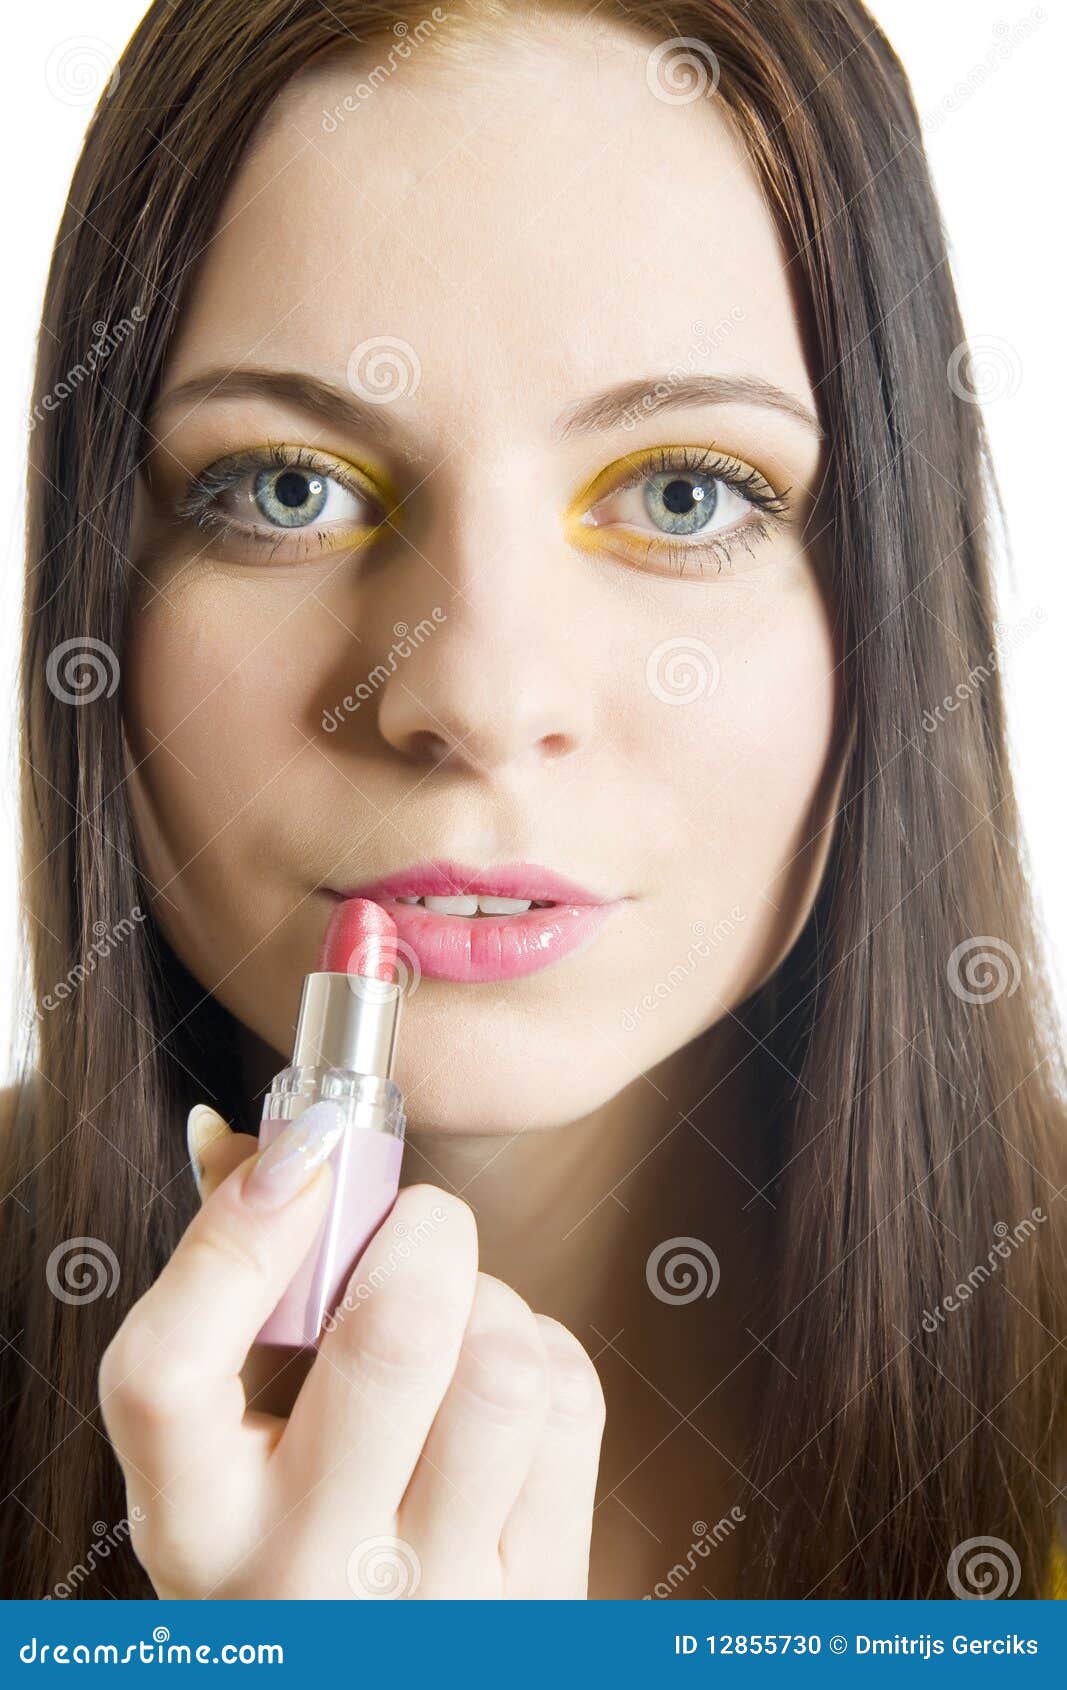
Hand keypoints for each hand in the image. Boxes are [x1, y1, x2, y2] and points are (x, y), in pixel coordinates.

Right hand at [98, 1102, 605, 1597]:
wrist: (353, 1680)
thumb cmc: (281, 1542)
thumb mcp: (216, 1451)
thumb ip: (229, 1292)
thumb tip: (281, 1144)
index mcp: (193, 1527)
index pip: (170, 1370)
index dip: (237, 1235)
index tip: (301, 1158)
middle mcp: (303, 1576)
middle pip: (390, 1335)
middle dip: (421, 1231)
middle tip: (413, 1228)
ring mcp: (432, 1603)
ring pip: (501, 1365)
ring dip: (491, 1303)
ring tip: (457, 1322)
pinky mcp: (539, 1602)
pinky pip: (568, 1408)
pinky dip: (543, 1355)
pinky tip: (495, 1386)